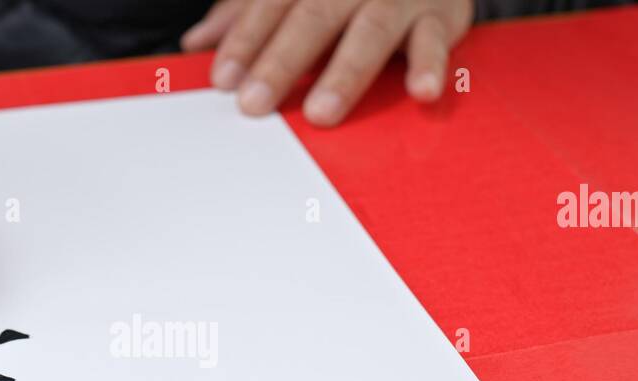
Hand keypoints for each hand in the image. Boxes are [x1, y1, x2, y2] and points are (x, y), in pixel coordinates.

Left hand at [182, 0, 472, 126]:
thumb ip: (246, 13)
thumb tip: (196, 43)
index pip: (271, 3)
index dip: (245, 39)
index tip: (223, 78)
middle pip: (312, 17)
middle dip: (281, 61)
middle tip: (255, 103)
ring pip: (369, 31)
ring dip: (344, 74)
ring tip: (320, 113)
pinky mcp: (440, 13)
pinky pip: (435, 40)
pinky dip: (429, 65)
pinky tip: (420, 91)